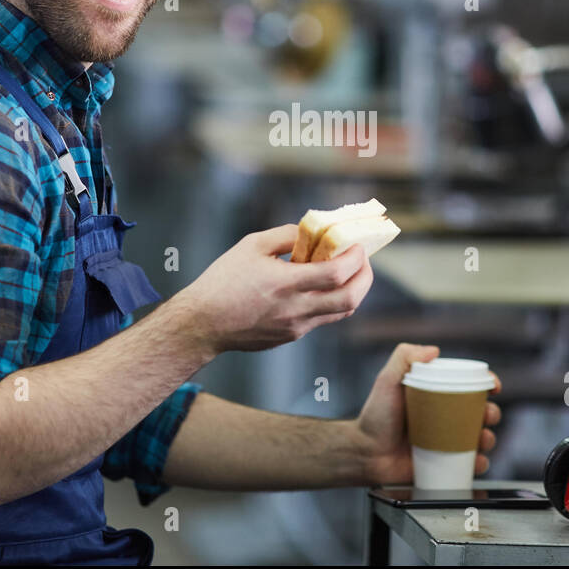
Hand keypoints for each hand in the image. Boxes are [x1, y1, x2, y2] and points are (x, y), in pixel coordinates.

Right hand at [175, 225, 374, 354]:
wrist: (203, 323)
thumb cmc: (223, 281)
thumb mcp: (251, 245)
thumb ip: (286, 235)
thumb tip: (312, 232)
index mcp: (286, 283)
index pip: (338, 273)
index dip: (356, 258)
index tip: (357, 245)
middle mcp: (296, 309)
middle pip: (350, 299)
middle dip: (365, 277)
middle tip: (363, 261)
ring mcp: (295, 327)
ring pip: (341, 312)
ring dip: (353, 291)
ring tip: (348, 272)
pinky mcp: (291, 336)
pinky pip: (322, 319)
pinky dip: (330, 301)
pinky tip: (321, 286)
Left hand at [354, 344, 501, 485]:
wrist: (365, 453)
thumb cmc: (375, 416)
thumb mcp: (387, 381)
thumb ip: (404, 358)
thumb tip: (434, 349)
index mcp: (437, 394)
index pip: (469, 385)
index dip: (487, 383)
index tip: (494, 386)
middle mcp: (446, 416)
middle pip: (481, 412)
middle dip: (491, 413)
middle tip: (485, 416)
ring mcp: (447, 441)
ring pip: (480, 438)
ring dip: (489, 438)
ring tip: (481, 440)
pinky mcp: (446, 463)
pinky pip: (471, 464)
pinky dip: (480, 463)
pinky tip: (476, 461)